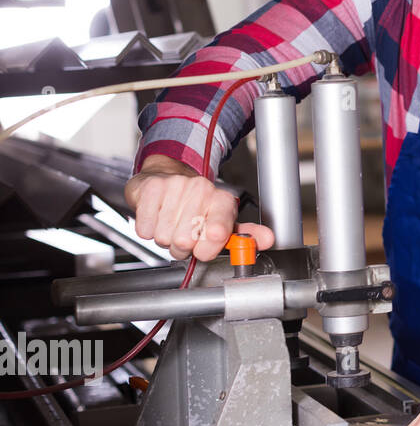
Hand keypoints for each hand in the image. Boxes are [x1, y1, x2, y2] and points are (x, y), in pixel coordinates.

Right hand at [124, 154, 273, 260]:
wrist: (168, 176)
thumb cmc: (197, 205)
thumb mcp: (225, 220)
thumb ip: (245, 234)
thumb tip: (268, 240)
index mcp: (223, 201)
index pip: (219, 232)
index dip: (208, 248)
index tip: (204, 249)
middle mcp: (202, 190)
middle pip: (185, 242)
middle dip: (182, 246)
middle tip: (184, 236)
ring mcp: (175, 187)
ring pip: (164, 237)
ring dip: (165, 238)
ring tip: (171, 225)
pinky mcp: (151, 188)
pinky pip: (145, 228)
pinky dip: (148, 230)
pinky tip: (157, 218)